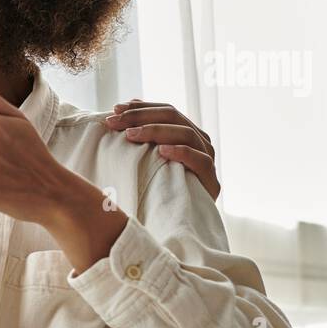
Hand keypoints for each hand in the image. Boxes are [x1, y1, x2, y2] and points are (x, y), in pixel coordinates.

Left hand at [104, 98, 218, 199]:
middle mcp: (199, 141)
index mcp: (186, 132)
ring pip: (186, 134)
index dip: (140, 108)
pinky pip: (200, 160)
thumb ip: (143, 134)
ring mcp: (207, 158)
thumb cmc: (158, 187)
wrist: (181, 221)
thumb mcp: (148, 157)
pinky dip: (181, 152)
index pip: (165, 110)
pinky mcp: (211, 180)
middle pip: (174, 117)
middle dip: (141, 117)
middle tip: (114, 122)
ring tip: (131, 135)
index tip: (115, 110)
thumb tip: (126, 106)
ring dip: (156, 131)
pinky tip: (162, 151)